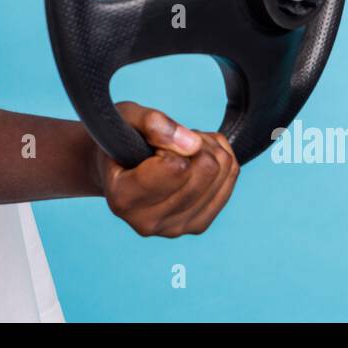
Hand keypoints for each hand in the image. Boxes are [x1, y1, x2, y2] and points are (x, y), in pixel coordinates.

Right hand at [90, 102, 239, 236]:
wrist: (116, 169)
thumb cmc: (119, 140)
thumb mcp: (125, 118)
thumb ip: (152, 124)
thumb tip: (192, 144)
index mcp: (123, 198)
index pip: (176, 168)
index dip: (172, 142)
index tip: (154, 142)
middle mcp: (147, 222)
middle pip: (205, 169)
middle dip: (195, 143)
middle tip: (172, 140)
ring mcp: (175, 228)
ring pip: (222, 173)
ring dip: (207, 149)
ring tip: (181, 148)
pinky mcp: (196, 226)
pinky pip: (230, 181)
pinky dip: (220, 159)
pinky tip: (196, 157)